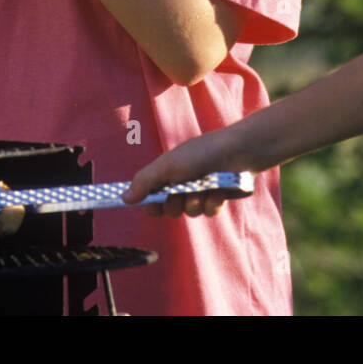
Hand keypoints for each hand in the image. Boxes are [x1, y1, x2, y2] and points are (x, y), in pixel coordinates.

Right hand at [122, 129, 243, 218]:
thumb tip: (123, 197)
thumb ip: (145, 181)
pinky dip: (212, 203)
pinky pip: (208, 212)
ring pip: (190, 212)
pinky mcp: (217, 198)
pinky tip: (219, 191)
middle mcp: (183, 183)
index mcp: (168, 173)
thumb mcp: (168, 165)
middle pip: (170, 209)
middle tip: (181, 193)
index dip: (151, 205)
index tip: (153, 207)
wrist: (239, 151)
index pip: (152, 197)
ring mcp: (201, 191)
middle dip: (175, 204)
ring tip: (205, 188)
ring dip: (196, 202)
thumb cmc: (201, 153)